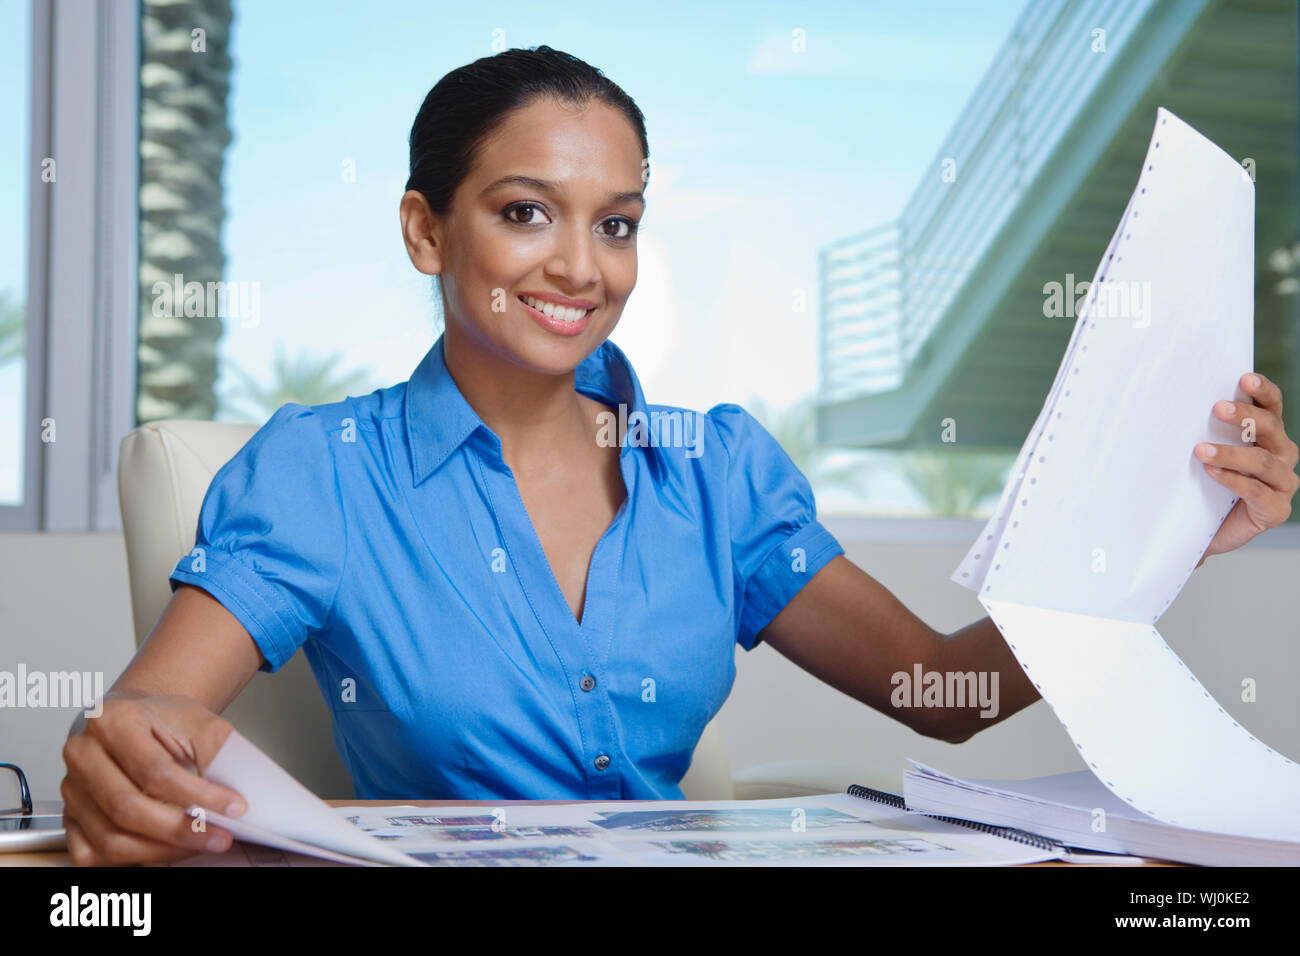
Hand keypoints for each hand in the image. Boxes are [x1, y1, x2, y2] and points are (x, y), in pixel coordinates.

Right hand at [61, 691, 246, 864]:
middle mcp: (83, 754)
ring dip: (162, 851)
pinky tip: (165, 850)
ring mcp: (72, 789)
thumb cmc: (163, 722)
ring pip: (111, 839)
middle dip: (180, 831)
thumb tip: (233, 797)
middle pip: (127, 809)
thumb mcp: (199, 722)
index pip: (155, 771)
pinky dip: (132, 860)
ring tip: (198, 844)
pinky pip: (93, 855)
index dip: (198, 796)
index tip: (233, 808)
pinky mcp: (70, 818)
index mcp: (111, 721)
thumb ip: (219, 753)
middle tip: (218, 836)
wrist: (138, 721)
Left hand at [1193, 372, 1299, 565]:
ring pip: (1262, 461)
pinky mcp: (1275, 509)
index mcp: (1269, 436)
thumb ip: (1207, 432)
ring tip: (1200, 449)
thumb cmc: (1207, 485)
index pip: (1272, 407)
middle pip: (1270, 429)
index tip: (1245, 378)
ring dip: (1230, 453)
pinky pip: (1256, 491)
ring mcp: (1282, 483)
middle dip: (1244, 416)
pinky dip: (1233, 480)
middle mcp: (1282, 456)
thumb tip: (1176, 403)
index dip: (1263, 391)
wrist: (1206, 530)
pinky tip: (1212, 473)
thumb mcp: (1207, 454)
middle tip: (1217, 408)